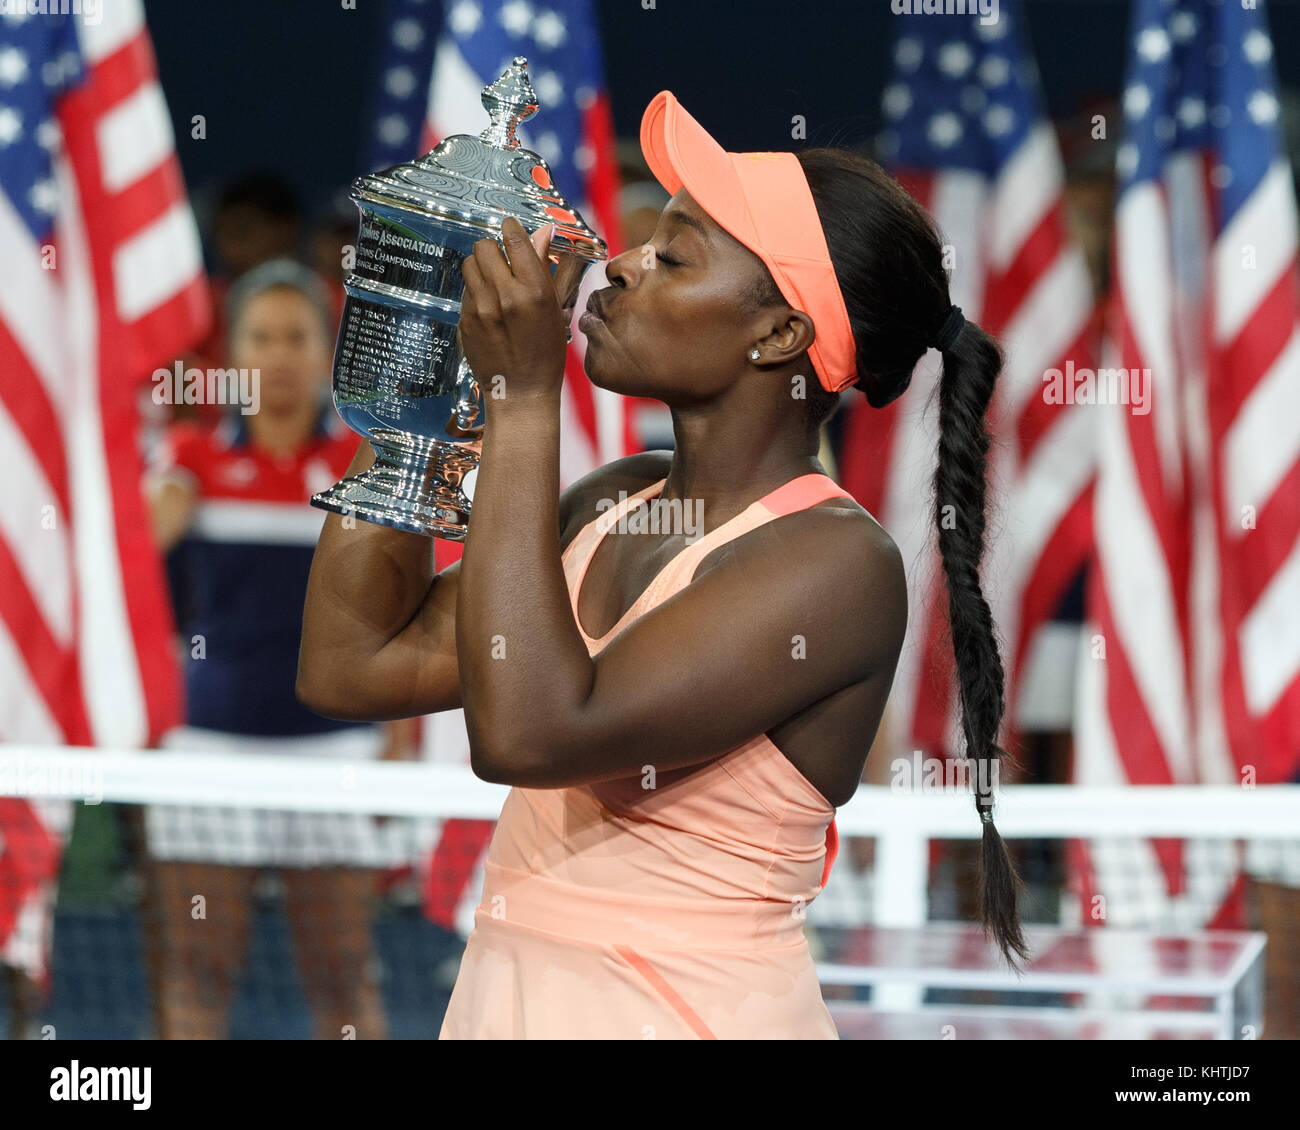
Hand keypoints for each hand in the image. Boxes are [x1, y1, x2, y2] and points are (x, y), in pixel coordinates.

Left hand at [459, 216, 568, 402]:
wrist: (521, 391)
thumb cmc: (545, 352)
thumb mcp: (554, 308)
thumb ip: (544, 267)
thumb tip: (543, 231)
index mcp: (534, 290)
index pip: (513, 238)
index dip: (511, 228)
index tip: (510, 229)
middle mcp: (505, 296)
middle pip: (484, 246)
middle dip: (493, 249)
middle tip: (503, 263)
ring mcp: (481, 309)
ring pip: (470, 264)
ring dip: (481, 268)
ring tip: (495, 285)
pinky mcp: (465, 321)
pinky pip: (466, 290)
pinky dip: (476, 292)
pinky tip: (490, 310)